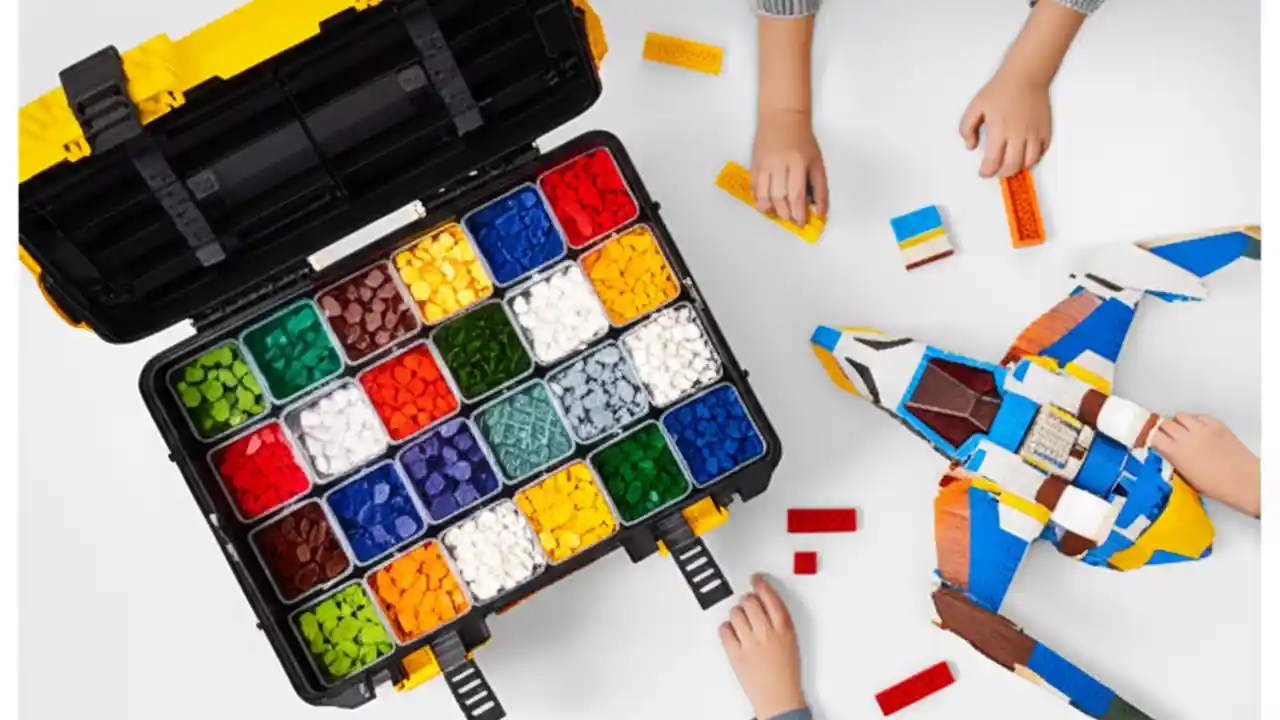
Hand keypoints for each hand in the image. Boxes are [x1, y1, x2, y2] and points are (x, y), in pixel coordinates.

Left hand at [719, 574, 805, 719]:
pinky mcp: (735, 654)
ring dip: (736, 614)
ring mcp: (750, 643)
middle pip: (750, 602)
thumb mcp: (790, 640)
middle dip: (747, 600)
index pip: (769, 596)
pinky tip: (732, 633)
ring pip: (735, 613)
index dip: (760, 584)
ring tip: (740, 622)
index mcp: (783, 628)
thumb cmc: (786, 671)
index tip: (755, 578)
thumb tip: (764, 601)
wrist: (779, 697)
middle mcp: (766, 633)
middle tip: (747, 604)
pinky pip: (724, 631)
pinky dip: (726, 629)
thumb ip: (778, 619)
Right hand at [751, 109, 828, 224]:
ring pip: (763, 195)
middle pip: (779, 198)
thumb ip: (820, 188)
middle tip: (791, 219)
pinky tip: (766, 203)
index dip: (798, 213)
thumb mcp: (817, 162)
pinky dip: (759, 199)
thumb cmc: (802, 139)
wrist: (782, 116)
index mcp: (797, 163)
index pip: (796, 195)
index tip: (801, 223)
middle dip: (785, 213)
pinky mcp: (754, 163)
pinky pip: (754, 187)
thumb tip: (821, 212)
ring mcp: (764, 164)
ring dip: (770, 209)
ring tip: (777, 213)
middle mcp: (779, 164)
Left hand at [960, 69, 1052, 178]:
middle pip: (1011, 167)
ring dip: (1018, 167)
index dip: (986, 172)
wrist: (1026, 75)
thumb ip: (966, 128)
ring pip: (1029, 163)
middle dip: (1001, 173)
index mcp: (999, 130)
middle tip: (996, 171)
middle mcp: (1018, 135)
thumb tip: (970, 146)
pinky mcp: (1046, 130)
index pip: (993, 162)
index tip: (983, 172)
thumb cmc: (1001, 90)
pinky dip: (1033, 158)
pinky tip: (1025, 154)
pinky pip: (1042, 152)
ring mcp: (1034, 133)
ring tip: (1010, 163)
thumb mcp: (975, 106)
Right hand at [1150, 413, 1260, 517]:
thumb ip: (1173, 461)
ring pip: (1181, 415)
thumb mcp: (1185, 477)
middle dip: (1164, 429)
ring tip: (1183, 430)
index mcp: (1176, 453)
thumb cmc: (1216, 485)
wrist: (1243, 481)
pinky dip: (1196, 421)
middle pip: (1165, 423)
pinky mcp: (1216, 425)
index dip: (1151, 437)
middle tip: (1167, 435)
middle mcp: (1187, 438)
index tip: (1152, 439)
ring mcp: (1202, 429)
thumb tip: (1165, 452)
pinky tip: (1200, 430)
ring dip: (1179, 422)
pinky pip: (1199, 416)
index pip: (1153, 436)